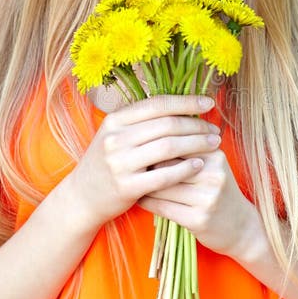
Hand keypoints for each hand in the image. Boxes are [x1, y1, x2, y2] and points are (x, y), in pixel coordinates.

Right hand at [68, 95, 220, 232]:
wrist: (82, 197)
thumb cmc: (107, 163)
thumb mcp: (116, 135)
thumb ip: (141, 121)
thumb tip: (180, 105)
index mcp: (115, 120)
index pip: (157, 103)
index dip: (186, 101)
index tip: (209, 103)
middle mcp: (115, 138)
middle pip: (167, 125)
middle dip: (196, 126)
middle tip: (215, 130)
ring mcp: (119, 163)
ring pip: (168, 147)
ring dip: (196, 144)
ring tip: (213, 144)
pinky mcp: (126, 187)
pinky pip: (164, 175)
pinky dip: (185, 168)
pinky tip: (200, 164)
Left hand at [137, 146, 255, 257]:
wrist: (242, 227)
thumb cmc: (218, 191)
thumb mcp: (212, 165)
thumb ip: (187, 150)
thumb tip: (148, 138)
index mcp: (215, 155)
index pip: (174, 143)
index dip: (154, 147)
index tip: (139, 150)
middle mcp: (213, 174)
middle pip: (165, 164)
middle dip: (146, 166)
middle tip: (132, 168)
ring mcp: (207, 198)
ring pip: (161, 186)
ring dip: (144, 186)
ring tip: (134, 183)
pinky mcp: (198, 219)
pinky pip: (162, 207)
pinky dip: (147, 203)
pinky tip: (141, 200)